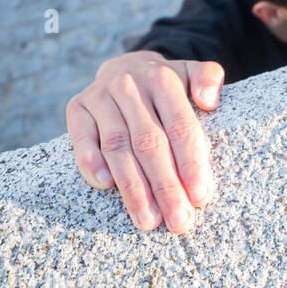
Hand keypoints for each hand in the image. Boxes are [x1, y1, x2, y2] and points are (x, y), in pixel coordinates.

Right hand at [66, 51, 224, 233]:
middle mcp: (129, 86)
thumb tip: (209, 100)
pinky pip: (82, 139)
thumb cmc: (165, 85)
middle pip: (149, 143)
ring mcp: (100, 96)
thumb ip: (209, 78)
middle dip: (165, 186)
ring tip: (147, 219)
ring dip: (132, 188)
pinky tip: (105, 186)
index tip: (199, 196)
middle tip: (178, 220)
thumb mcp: (193, 73)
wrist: (125, 67)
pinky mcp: (77, 107)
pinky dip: (91, 163)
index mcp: (162, 80)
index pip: (181, 127)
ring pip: (117, 147)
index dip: (191, 163)